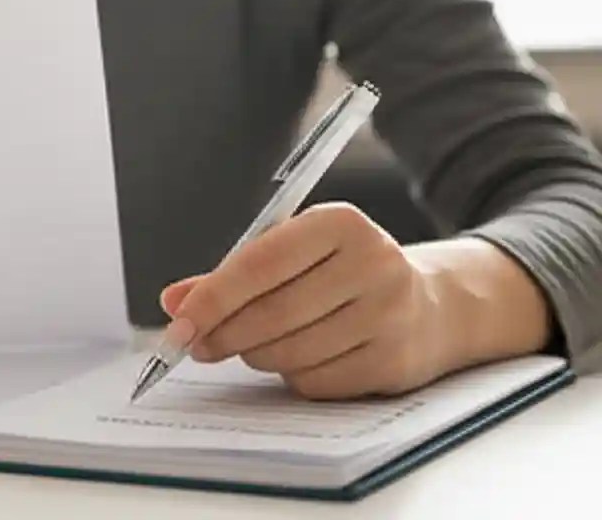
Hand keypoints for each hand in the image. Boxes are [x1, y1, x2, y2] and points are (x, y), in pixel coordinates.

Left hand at [159, 203, 549, 399]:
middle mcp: (373, 263)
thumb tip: (173, 301)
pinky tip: (297, 357)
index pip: (259, 264)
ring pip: (289, 351)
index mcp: (340, 223)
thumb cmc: (340, 274)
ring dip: (255, 355)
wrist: (431, 305)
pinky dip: (292, 375)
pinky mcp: (394, 361)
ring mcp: (390, 315)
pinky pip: (315, 381)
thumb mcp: (292, 255)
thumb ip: (231, 275)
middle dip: (223, 334)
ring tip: (252, 344)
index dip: (212, 298)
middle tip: (197, 343)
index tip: (178, 323)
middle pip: (272, 313)